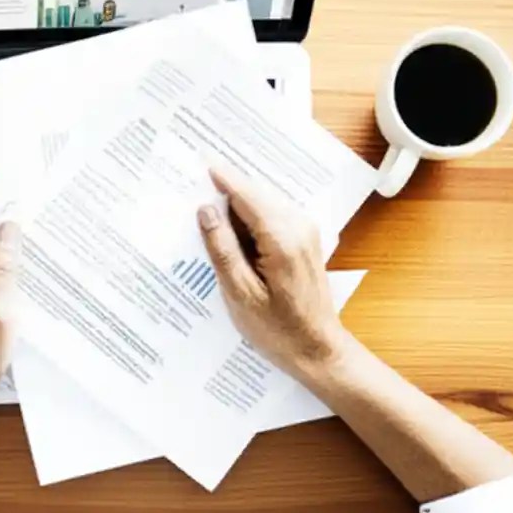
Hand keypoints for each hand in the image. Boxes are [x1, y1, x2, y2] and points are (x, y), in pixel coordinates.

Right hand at [196, 168, 347, 374]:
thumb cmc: (277, 330)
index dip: (221, 178)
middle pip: (255, 194)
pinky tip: (229, 227)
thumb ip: (222, 248)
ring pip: (263, 203)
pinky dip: (248, 216)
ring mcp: (304, 231)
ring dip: (236, 203)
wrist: (318, 350)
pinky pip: (271, 216)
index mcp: (281, 238)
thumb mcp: (240, 293)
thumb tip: (206, 210)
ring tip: (205, 204)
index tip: (198, 161)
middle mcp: (298, 226)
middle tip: (194, 181)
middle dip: (226, 188)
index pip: (246, 195)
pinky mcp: (304, 240)